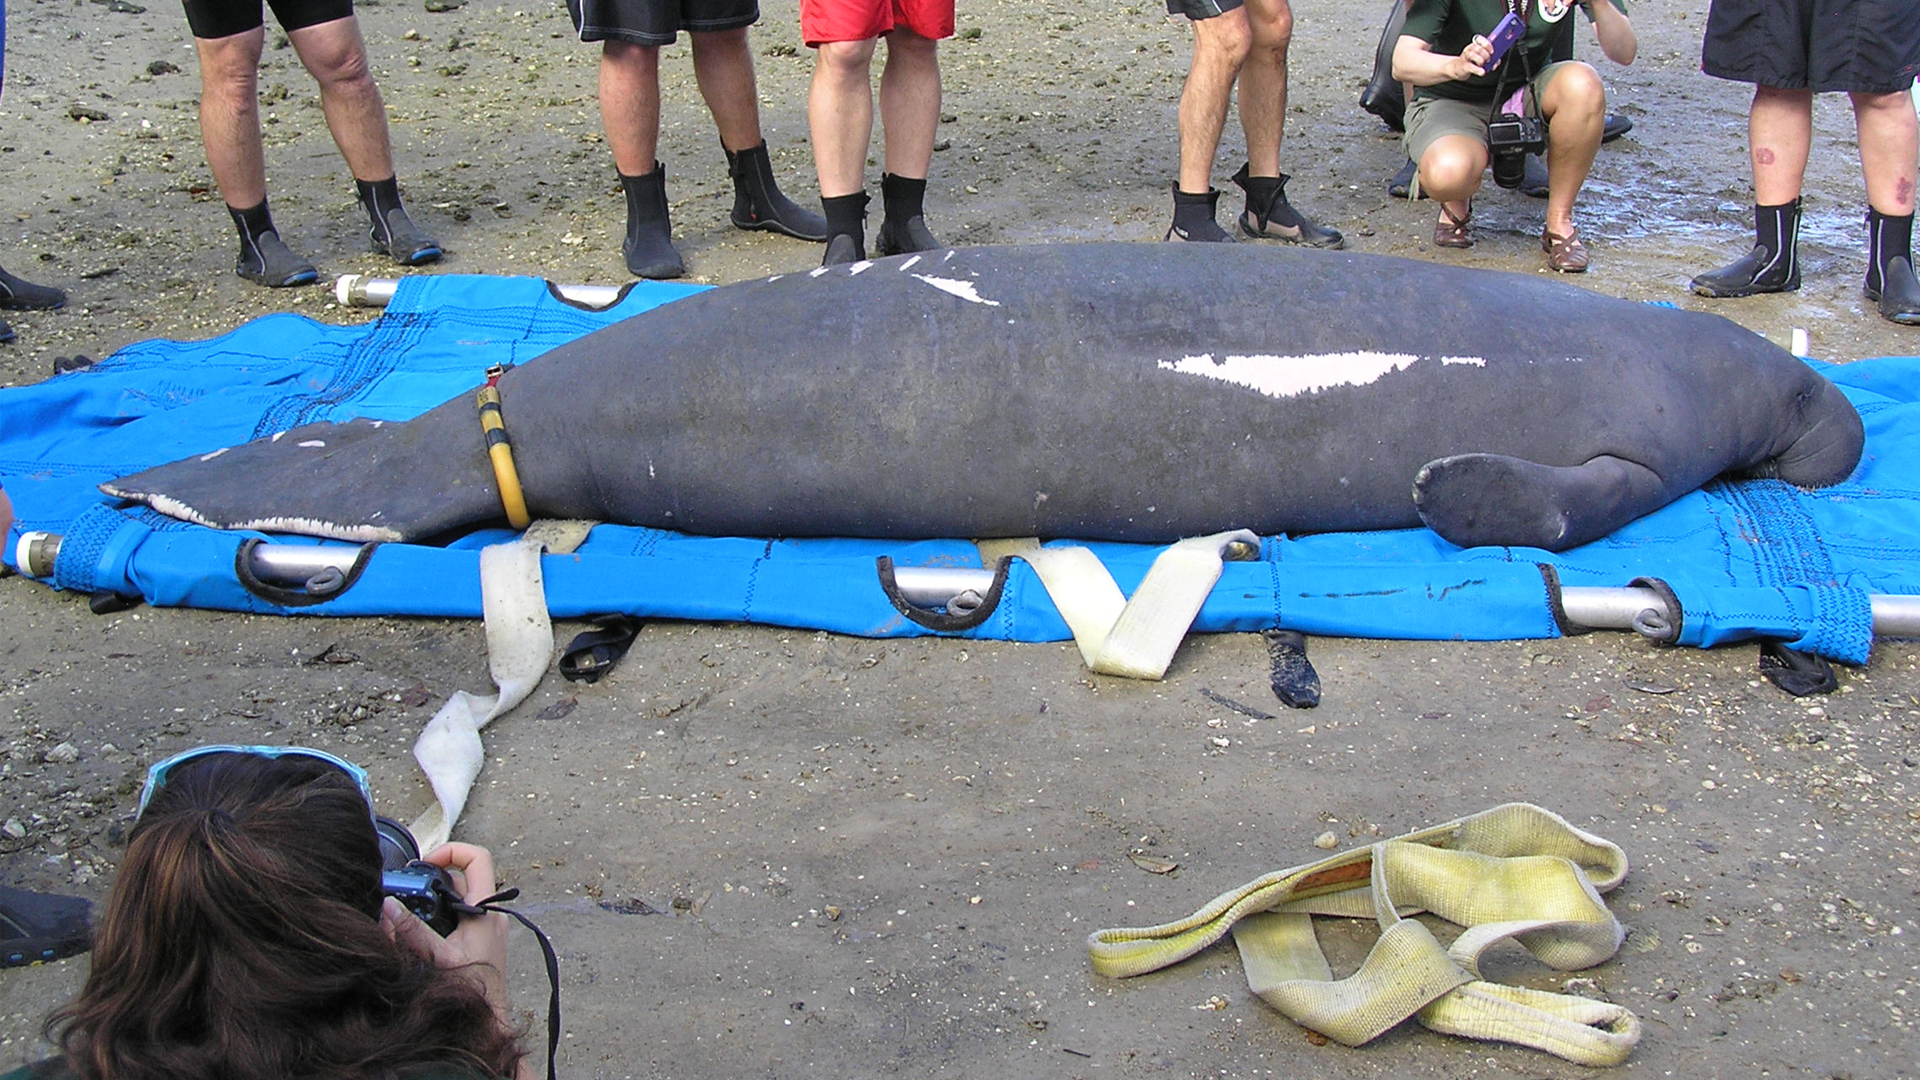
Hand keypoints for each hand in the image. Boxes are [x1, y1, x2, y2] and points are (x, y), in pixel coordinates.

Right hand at [382, 842, 513, 1025]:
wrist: (490, 1020)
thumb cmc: (473, 991)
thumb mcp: (438, 958)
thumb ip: (412, 932)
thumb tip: (388, 905)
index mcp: (485, 909)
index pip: (477, 858)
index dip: (451, 852)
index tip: (425, 864)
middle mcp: (489, 913)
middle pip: (458, 879)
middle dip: (429, 884)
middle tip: (404, 894)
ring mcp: (484, 926)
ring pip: (453, 900)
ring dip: (428, 904)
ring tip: (405, 917)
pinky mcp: (478, 939)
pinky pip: (454, 918)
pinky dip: (434, 920)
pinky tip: (415, 935)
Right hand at [1451, 36, 1491, 78]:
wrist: (1458, 69)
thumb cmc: (1470, 62)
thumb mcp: (1479, 56)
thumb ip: (1489, 56)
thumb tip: (1497, 61)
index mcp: (1474, 45)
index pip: (1479, 39)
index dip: (1487, 44)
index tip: (1492, 51)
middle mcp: (1469, 50)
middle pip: (1478, 48)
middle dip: (1486, 54)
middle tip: (1489, 60)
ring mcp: (1465, 58)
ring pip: (1473, 55)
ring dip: (1482, 60)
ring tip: (1483, 64)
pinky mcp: (1464, 66)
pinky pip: (1471, 67)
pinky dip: (1478, 70)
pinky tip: (1482, 72)